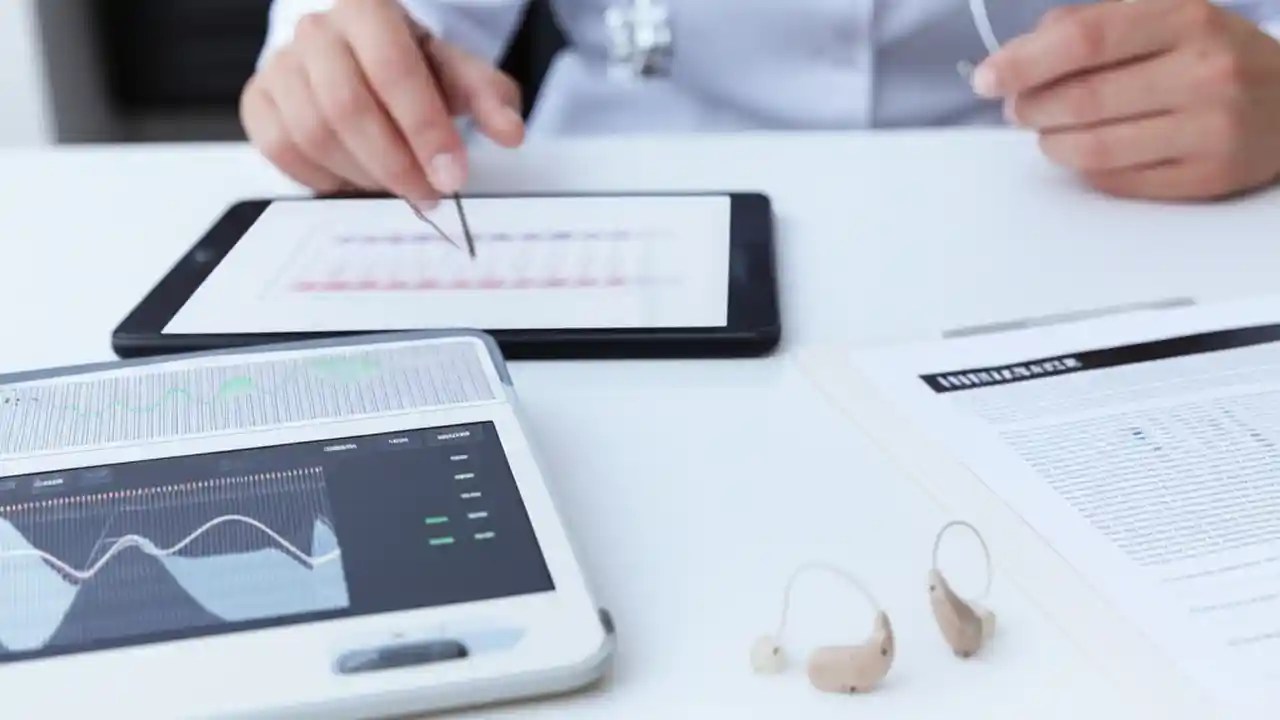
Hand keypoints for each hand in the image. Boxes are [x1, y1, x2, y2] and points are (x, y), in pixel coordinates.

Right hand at [240, 0, 524, 206]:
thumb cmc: (412, 64)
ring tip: (398, 186)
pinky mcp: (257, 99)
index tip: (452, 177)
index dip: (424, 129)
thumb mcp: (457, 72)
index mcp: (368, 8)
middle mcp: (316, 30)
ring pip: (312, 134)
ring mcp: (280, 64)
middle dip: (395, 163)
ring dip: (363, 174)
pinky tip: (356, 179)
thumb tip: (510, 132)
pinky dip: (323, 177)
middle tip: (429, 195)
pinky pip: (281, 150)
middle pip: (346, 107)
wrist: (360, 53)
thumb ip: (488, 97)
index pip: (394, 71)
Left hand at [972, 0, 1279, 199]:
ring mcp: (1208, 130)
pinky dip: (1085, 167)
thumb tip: (1021, 53)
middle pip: (1080, 100)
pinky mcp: (1205, 178)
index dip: (1024, 62)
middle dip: (1030, 107)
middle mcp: (1203, 72)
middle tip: (1017, 107)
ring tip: (1047, 129)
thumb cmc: (1213, 54)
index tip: (987, 78)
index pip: (1085, 40)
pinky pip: (1115, 181)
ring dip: (1050, 141)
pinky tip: (1088, 149)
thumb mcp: (1164, 16)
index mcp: (1187, 18)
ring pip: (1091, 148)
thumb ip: (1091, 25)